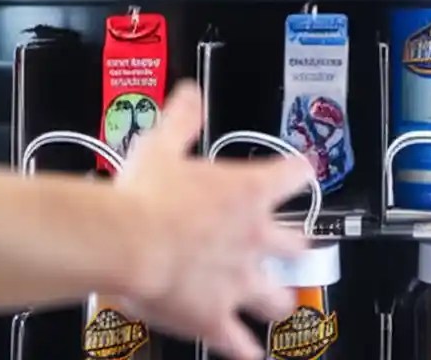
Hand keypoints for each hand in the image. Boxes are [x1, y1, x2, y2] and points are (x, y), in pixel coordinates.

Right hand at [114, 82, 312, 359]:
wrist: (127, 243)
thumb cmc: (144, 197)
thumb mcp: (162, 145)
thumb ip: (182, 120)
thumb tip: (189, 96)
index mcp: (248, 192)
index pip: (294, 176)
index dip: (299, 173)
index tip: (302, 171)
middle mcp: (254, 238)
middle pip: (294, 244)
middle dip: (295, 246)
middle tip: (293, 246)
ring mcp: (240, 281)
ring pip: (277, 296)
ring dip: (278, 298)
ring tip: (279, 301)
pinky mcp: (217, 316)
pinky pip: (241, 342)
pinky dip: (246, 349)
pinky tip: (251, 354)